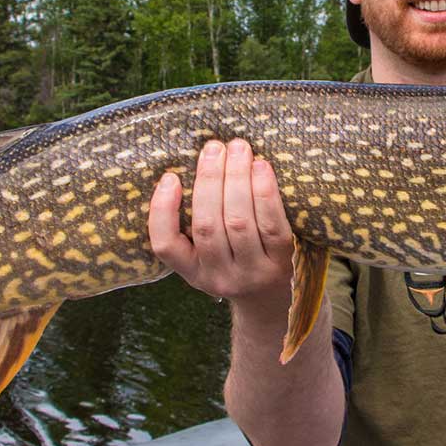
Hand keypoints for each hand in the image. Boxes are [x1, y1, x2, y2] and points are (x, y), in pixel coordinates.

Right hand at [147, 139, 294, 317]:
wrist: (277, 298)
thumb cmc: (238, 261)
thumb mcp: (210, 255)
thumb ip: (198, 221)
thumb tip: (199, 164)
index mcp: (193, 271)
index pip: (166, 246)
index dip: (163, 211)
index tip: (170, 178)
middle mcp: (219, 276)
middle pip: (207, 226)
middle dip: (209, 180)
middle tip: (213, 147)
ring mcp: (252, 272)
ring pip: (238, 222)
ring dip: (237, 179)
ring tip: (238, 149)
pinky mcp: (282, 262)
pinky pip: (271, 224)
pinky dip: (264, 192)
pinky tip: (261, 167)